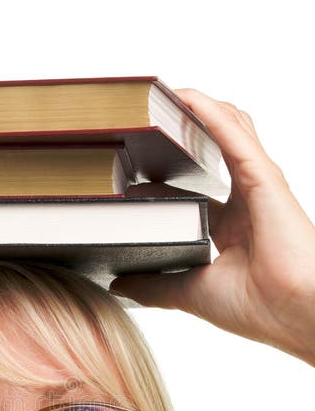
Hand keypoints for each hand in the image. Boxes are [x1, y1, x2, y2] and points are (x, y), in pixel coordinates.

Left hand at [110, 89, 314, 365]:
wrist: (292, 313)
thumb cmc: (258, 308)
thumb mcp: (191, 294)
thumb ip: (155, 287)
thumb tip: (118, 284)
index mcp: (231, 230)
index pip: (190, 195)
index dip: (158, 185)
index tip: (122, 181)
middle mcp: (244, 203)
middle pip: (206, 156)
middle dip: (171, 142)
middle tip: (130, 133)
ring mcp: (256, 186)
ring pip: (224, 132)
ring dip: (191, 114)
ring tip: (152, 101)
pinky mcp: (263, 176)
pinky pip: (233, 133)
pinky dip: (208, 112)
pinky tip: (181, 97)